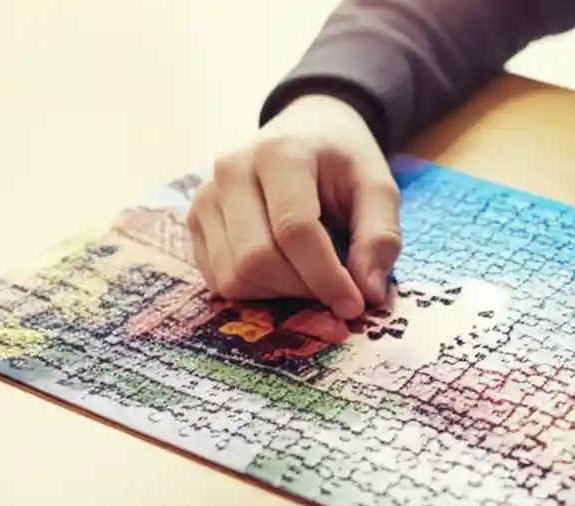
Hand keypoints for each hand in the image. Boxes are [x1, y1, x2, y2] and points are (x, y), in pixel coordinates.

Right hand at [187, 94, 401, 318]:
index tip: (355, 305)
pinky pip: (218, 279)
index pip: (294, 231)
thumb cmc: (342, 161)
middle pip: (257, 260)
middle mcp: (230, 171)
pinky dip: (255, 290)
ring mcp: (205, 196)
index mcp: (278, 153)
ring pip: (234, 277)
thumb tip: (367, 292)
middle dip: (302, 289)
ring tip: (309, 274)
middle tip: (334, 288)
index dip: (326, 277)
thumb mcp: (378, 188)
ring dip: (279, 294)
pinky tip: (283, 270)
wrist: (305, 130)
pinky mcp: (195, 221)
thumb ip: (380, 236)